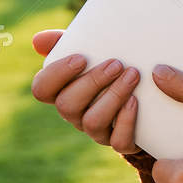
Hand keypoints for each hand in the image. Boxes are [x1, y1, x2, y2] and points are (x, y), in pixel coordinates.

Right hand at [30, 29, 139, 154]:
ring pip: (92, 122)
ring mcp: (97, 131)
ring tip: (132, 75)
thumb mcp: (90, 50)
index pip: (41, 89)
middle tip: (116, 63)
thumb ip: (65, 41)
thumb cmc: (110, 66)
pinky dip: (126, 121)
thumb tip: (38, 40)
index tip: (81, 58)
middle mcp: (75, 114)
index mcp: (62, 90)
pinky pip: (118, 142)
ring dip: (113, 96)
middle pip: (67, 105)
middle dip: (92, 82)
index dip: (57, 74)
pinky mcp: (121, 142)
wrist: (145, 95)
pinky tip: (136, 101)